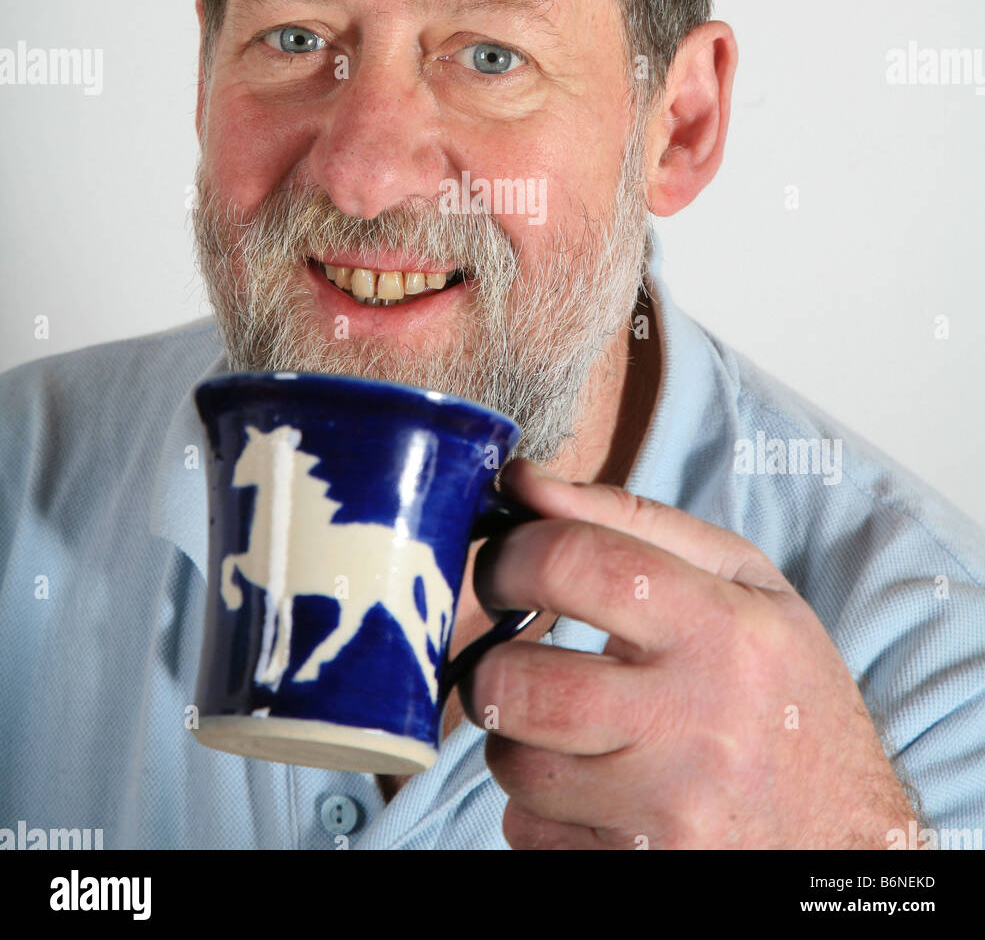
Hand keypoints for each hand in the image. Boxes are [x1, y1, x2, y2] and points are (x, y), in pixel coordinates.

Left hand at [460, 462, 914, 849]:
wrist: (849, 838)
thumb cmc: (787, 692)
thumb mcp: (744, 583)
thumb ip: (631, 519)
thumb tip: (521, 483)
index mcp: (721, 628)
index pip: (575, 564)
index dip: (511, 556)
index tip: (505, 568)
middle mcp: (693, 722)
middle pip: (519, 683)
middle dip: (493, 666)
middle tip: (513, 660)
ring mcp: (663, 812)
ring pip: (513, 765)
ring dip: (519, 740)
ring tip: (570, 728)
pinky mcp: (637, 872)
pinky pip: (528, 832)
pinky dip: (542, 807)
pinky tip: (596, 788)